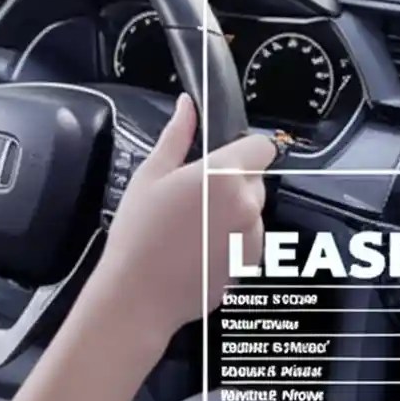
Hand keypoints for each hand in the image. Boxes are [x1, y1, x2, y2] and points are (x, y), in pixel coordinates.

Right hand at [84, 93, 275, 346]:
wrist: (138, 295)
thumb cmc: (138, 235)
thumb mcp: (150, 175)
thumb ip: (176, 135)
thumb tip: (187, 105)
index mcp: (223, 177)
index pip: (261, 147)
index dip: (243, 149)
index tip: (222, 158)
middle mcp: (246, 206)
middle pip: (256, 179)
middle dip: (234, 182)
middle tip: (195, 196)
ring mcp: (251, 238)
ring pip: (253, 211)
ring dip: (234, 212)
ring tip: (194, 227)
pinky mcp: (249, 264)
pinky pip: (249, 240)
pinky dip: (232, 240)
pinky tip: (199, 248)